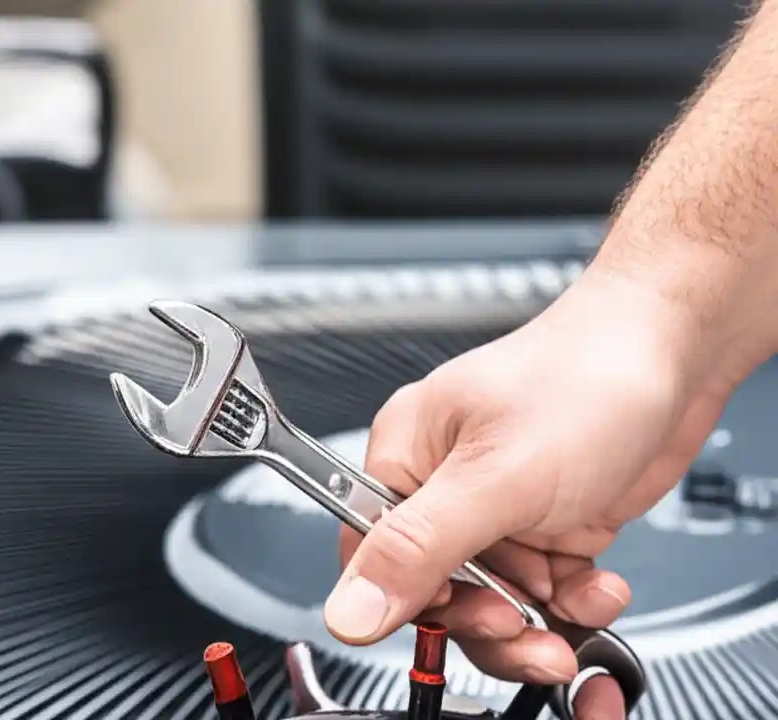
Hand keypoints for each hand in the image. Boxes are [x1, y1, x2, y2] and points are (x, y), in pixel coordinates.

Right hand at [322, 269, 750, 717]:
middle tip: (526, 626)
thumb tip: (349, 611)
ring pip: (493, 598)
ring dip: (539, 616)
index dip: (413, 601)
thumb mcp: (496, 477)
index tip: (464, 617)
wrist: (676, 352)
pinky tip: (597, 585)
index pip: (373, 557)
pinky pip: (543, 588)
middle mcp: (443, 484)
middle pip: (436, 589)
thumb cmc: (584, 380)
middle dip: (488, 618)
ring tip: (574, 608)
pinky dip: (574, 600)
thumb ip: (419, 550)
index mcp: (405, 458)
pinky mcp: (545, 522)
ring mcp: (497, 506)